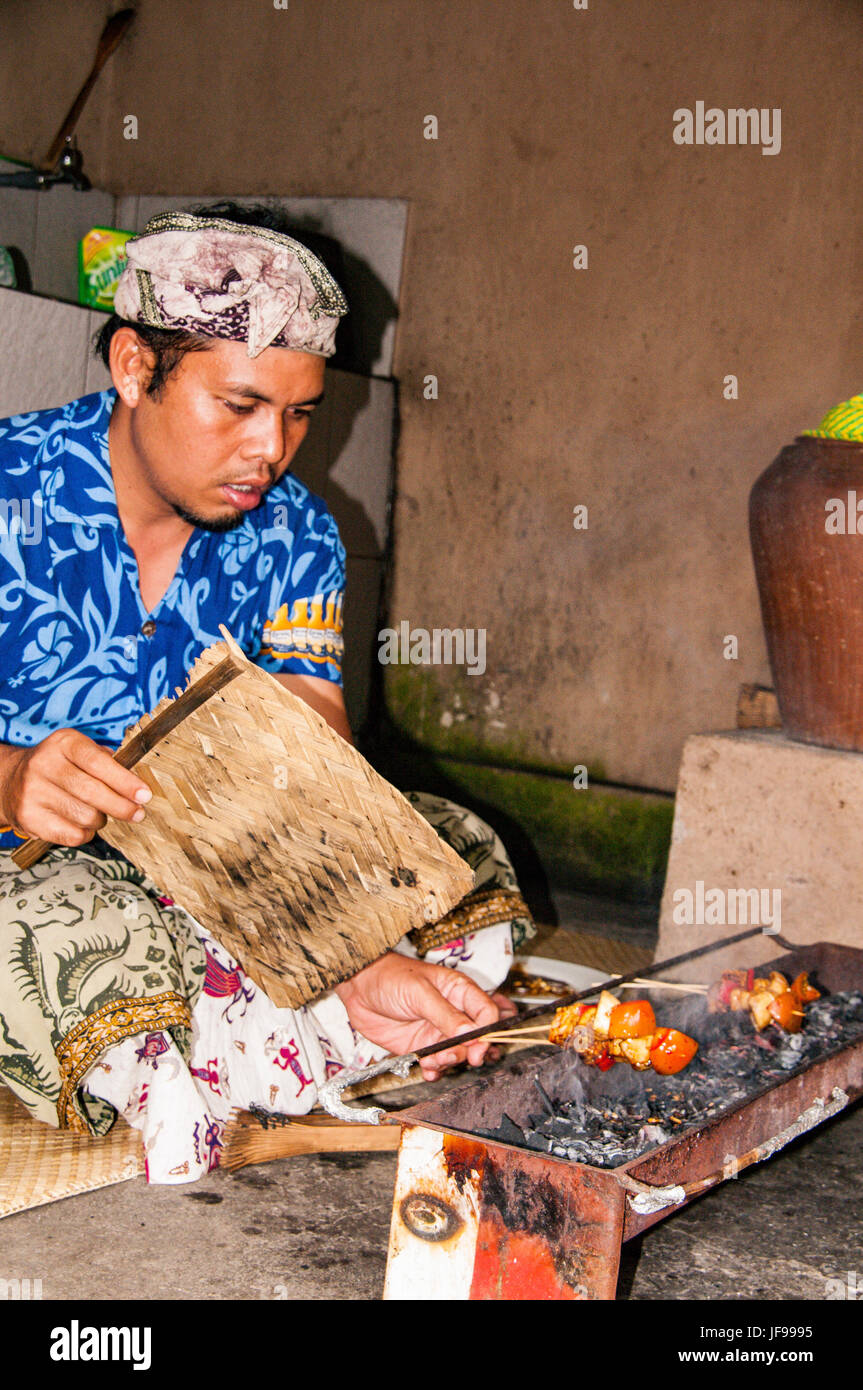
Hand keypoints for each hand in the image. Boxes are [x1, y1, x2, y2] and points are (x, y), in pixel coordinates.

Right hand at [0, 729, 152, 844]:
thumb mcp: (78, 751)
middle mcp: (44, 765)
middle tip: (137, 813)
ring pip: (85, 816)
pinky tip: (83, 824)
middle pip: (93, 792)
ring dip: (101, 820)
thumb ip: (107, 762)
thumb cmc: (58, 767)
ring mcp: (34, 792)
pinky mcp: (29, 818)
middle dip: (122, 806)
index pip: (98, 762)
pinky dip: (86, 833)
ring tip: (100, 814)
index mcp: (63, 743)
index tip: (144, 795)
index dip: (125, 781)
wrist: (11, 781)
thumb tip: (138, 786)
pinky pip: (72, 835)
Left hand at [335, 952, 516, 1079]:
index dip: (487, 1032)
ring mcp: (438, 1031)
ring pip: (457, 1054)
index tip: (477, 1048)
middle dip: (468, 1052)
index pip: (487, 1013)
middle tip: (453, 1056)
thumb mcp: (420, 993)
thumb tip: (471, 1034)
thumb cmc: (390, 977)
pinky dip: (436, 1071)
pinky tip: (427, 1070)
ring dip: (448, 1062)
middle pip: (476, 1039)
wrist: (358, 987)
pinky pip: (437, 1064)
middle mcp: (453, 1014)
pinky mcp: (422, 1046)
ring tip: (432, 1061)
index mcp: (460, 992)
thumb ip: (445, 1014)